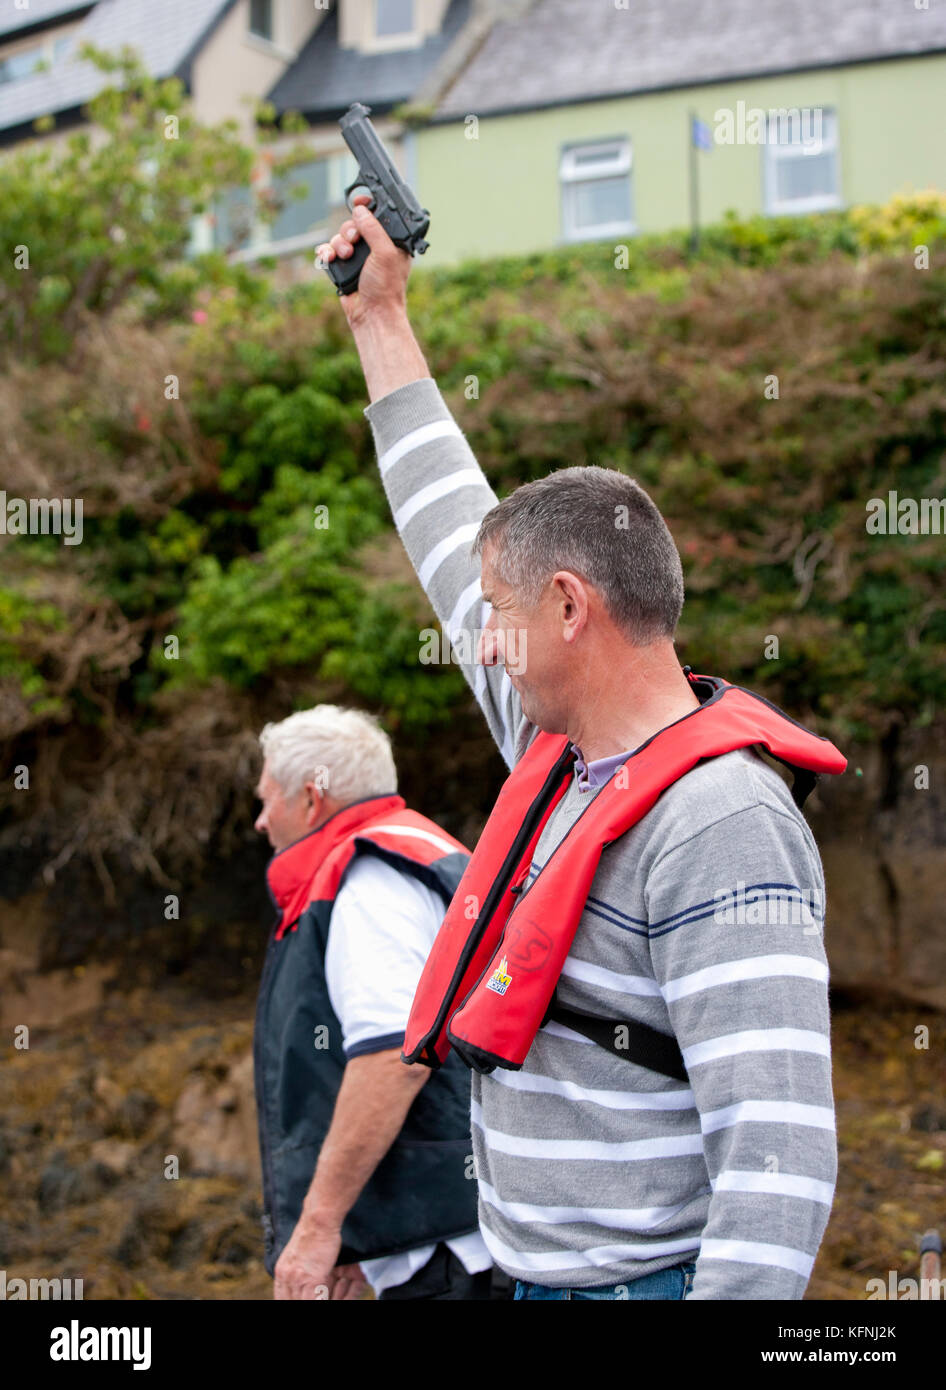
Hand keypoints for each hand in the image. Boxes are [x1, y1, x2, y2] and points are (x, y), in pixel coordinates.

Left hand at [273, 1218, 367, 1300]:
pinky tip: (329, 1299)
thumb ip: (295, 1268)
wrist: (318, 1220)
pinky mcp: (313, 1279)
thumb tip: (301, 1278)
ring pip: (301, 1303)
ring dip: (311, 1301)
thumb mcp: (296, 1252)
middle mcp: (286, 1277)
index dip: (289, 1302)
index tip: (298, 1300)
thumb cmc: (314, 1231)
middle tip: (311, 1298)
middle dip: (299, 1302)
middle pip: (290, 1302)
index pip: (281, 1298)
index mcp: (281, 1271)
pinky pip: (315, 1300)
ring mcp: (298, 1279)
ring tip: (327, 1298)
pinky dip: (323, 1300)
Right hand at [315, 194, 412, 329]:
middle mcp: (375, 247)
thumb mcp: (385, 253)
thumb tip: (361, 210)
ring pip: (341, 236)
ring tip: (345, 256)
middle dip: (350, 229)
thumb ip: (374, 228)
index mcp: (391, 241)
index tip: (361, 199)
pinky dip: (326, 252)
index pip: (379, 215)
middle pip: (355, 223)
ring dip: (339, 243)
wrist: (371, 315)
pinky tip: (327, 257)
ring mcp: (358, 257)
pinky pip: (330, 251)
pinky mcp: (344, 267)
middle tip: (355, 240)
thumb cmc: (386, 287)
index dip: (369, 204)